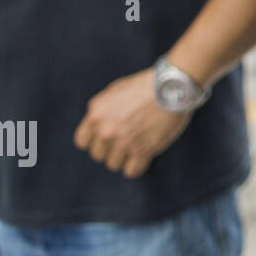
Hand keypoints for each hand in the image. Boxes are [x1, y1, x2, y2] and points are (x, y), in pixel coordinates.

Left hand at [73, 68, 190, 178]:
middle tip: (127, 140)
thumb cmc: (147, 85)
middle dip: (112, 149)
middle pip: (99, 155)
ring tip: (138, 145)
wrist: (172, 86)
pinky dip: (138, 166)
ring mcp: (123, 142)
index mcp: (96, 114)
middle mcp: (105, 130)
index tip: (107, 139)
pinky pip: (132, 171)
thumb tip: (99, 122)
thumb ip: (103, 109)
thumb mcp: (116, 90)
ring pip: (114, 164)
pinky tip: (145, 156)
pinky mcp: (142, 150)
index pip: (83, 142)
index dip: (96, 141)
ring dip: (125, 157)